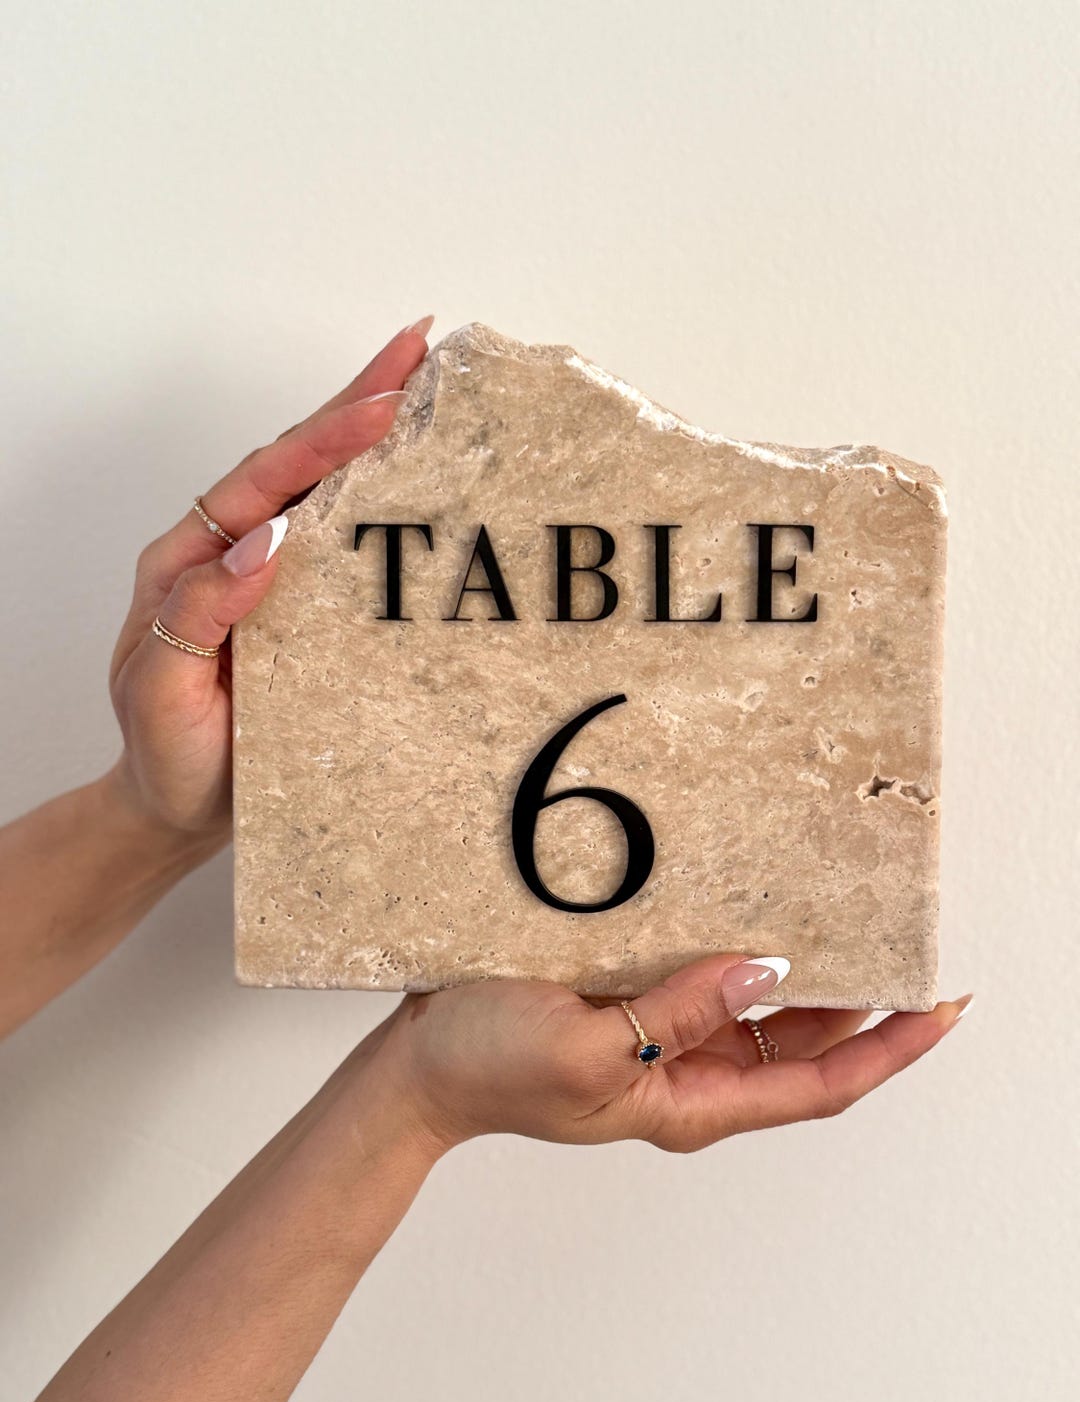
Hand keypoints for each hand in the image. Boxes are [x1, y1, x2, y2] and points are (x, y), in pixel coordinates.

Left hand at [105, 316, 434, 840]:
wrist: (178, 808)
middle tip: (415, 347)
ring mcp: (272, 578)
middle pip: (295, 462)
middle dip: (355, 402)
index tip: (380, 405)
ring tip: (422, 383)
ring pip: (323, 491)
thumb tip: (261, 544)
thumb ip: (199, 618)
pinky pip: (345, 542)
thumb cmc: (167, 756)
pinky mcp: (306, 607)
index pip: (260, 484)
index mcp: (190, 561)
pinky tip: (417, 475)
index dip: (321, 441)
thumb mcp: (162, 692)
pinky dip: (380, 499)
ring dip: (371, 436)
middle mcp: (232, 554)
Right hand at [378, 953, 971, 1151]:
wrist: (416, 1063)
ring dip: (807, 972)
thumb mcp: (587, 1046)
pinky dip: (740, 948)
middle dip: (865, 1005)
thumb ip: (680, 1012)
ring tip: (852, 918)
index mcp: (688, 1101)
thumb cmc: (487, 1065)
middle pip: (803, 1044)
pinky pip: (706, 977)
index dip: (889, 1049)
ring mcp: (661, 1038)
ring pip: (760, 1009)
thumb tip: (765, 970)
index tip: (943, 1007)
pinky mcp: (632, 1001)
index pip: (819, 1083)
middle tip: (911, 943)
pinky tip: (751, 906)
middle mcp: (687, 1072)